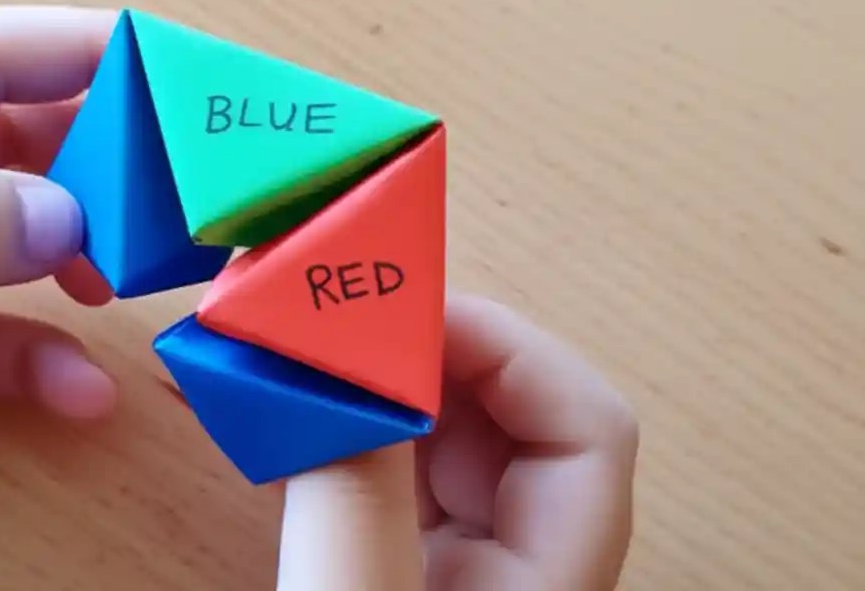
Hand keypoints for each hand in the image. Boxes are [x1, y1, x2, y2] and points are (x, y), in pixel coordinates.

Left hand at [0, 6, 120, 588]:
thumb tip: (63, 212)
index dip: (72, 47)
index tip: (168, 69)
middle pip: (8, 142)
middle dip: (98, 154)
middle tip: (178, 194)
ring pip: (12, 240)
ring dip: (83, 252)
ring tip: (136, 281)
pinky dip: (47, 362)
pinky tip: (80, 395)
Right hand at [275, 293, 637, 590]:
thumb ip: (356, 499)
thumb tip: (345, 372)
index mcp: (550, 580)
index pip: (587, 427)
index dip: (506, 346)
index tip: (396, 310)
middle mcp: (523, 565)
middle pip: (514, 418)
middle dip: (427, 352)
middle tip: (331, 318)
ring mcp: (469, 572)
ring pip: (451, 442)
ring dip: (381, 387)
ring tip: (297, 353)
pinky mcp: (413, 574)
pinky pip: (397, 479)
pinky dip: (349, 435)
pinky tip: (288, 418)